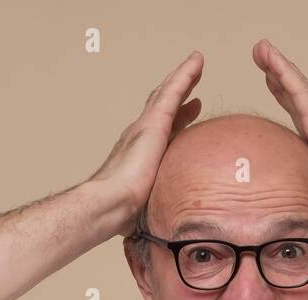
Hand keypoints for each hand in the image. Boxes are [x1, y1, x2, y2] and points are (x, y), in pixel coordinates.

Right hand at [88, 51, 204, 237]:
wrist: (110, 204)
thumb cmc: (123, 213)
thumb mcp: (149, 205)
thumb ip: (159, 206)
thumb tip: (172, 229)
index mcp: (141, 154)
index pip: (162, 131)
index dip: (176, 119)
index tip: (190, 110)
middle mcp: (140, 135)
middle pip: (162, 106)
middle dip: (177, 92)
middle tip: (191, 80)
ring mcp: (145, 127)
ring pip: (167, 93)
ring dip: (182, 77)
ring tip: (196, 63)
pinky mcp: (153, 123)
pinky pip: (173, 91)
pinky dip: (185, 75)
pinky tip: (197, 62)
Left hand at [252, 38, 307, 229]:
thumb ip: (307, 195)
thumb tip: (290, 213)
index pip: (298, 111)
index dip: (283, 93)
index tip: (270, 80)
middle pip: (296, 93)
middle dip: (278, 73)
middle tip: (262, 55)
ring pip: (297, 85)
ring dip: (278, 65)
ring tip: (260, 48)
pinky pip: (298, 91)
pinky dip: (284, 72)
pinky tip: (271, 59)